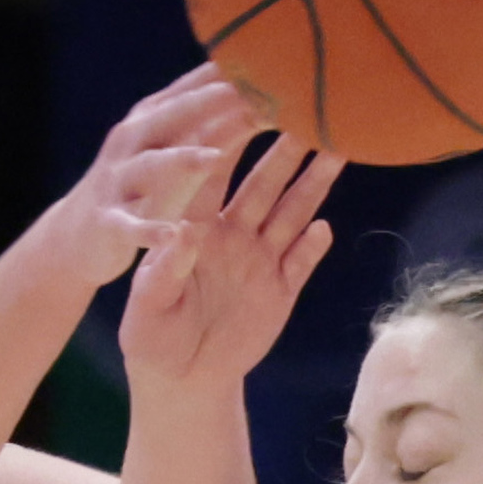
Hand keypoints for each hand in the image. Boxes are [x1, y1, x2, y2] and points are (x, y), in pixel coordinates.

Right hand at [54, 65, 261, 290]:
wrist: (77, 232)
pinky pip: (131, 225)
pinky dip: (150, 230)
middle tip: (248, 93)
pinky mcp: (108, 221)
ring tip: (214, 158)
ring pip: (152, 166)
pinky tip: (171, 233)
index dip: (228, 77)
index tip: (270, 63)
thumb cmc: (138, 185)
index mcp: (152, 118)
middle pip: (173, 117)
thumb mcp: (167, 148)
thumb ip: (204, 120)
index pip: (193, 88)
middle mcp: (132, 140)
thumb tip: (256, 90)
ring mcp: (117, 179)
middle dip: (209, 103)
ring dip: (182, 160)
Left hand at [118, 134, 343, 385]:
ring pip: (291, 213)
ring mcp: (260, 259)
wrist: (181, 379)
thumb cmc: (152, 336)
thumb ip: (163, 270)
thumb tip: (182, 233)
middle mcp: (233, 234)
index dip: (228, 140)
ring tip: (335, 149)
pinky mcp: (280, 290)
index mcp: (195, 226)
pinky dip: (312, 247)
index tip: (245, 104)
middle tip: (306, 111)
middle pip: (263, 184)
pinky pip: (301, 263)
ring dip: (312, 184)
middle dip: (284, 149)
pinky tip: (324, 229)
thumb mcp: (147, 307)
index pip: (213, 173)